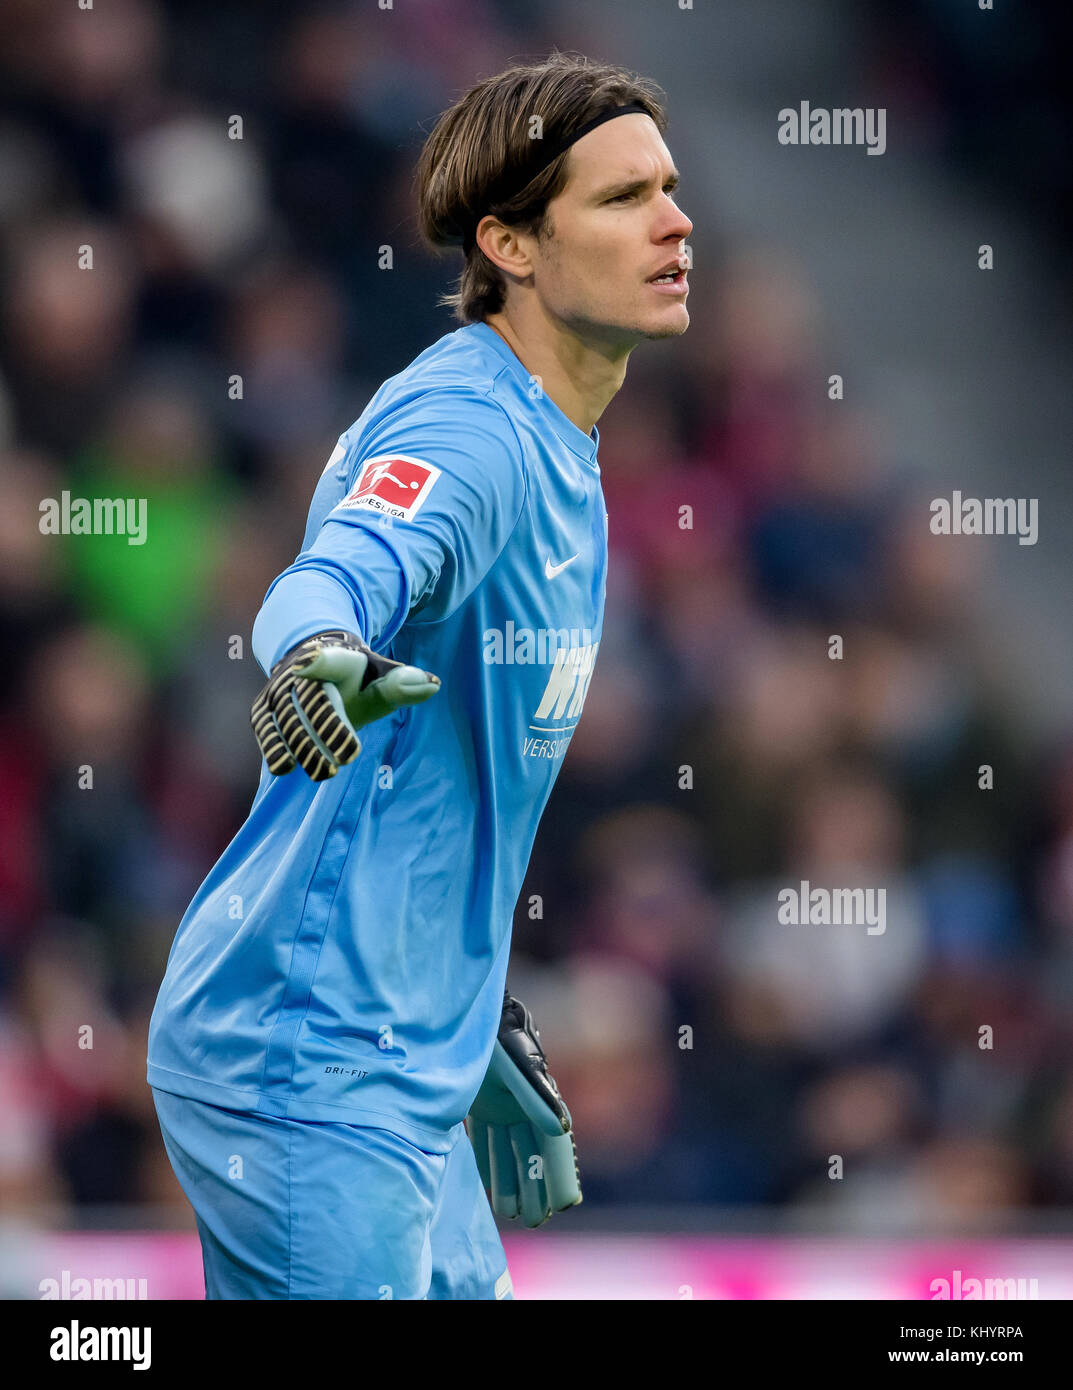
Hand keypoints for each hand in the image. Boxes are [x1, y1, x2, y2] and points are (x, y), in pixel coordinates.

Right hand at [250, 629, 439, 781]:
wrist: (311, 661)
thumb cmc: (356, 678)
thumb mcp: (381, 677)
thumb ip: (402, 684)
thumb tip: (433, 686)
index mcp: (335, 660)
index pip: (329, 659)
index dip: (320, 659)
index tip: (310, 660)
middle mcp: (300, 673)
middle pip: (309, 702)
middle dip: (324, 729)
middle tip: (344, 759)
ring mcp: (278, 692)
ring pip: (285, 721)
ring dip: (301, 746)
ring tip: (324, 771)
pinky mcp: (263, 712)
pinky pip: (266, 731)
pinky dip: (274, 749)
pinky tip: (285, 766)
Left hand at [467, 989, 581, 1226]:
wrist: (471, 1015)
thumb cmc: (501, 1037)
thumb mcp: (520, 1067)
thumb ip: (539, 1097)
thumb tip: (563, 1129)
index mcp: (541, 1099)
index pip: (555, 1145)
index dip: (561, 1173)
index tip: (566, 1203)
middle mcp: (523, 1106)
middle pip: (532, 1154)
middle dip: (536, 1186)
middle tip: (536, 1219)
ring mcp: (502, 1106)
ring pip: (510, 1152)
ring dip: (512, 1180)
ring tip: (513, 1212)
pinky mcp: (480, 1105)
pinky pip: (487, 1142)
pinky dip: (490, 1164)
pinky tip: (491, 1189)